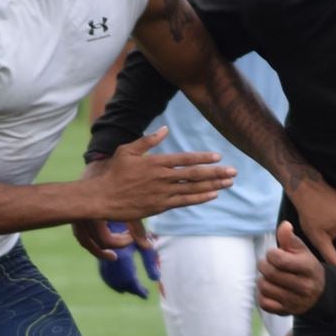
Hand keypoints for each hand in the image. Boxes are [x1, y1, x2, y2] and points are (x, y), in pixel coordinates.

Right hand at [82, 126, 234, 221]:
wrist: (102, 198)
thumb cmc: (112, 173)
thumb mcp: (127, 150)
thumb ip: (148, 140)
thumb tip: (164, 129)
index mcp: (156, 162)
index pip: (185, 159)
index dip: (203, 158)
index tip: (218, 157)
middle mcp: (162, 178)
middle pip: (195, 175)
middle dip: (216, 173)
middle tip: (233, 171)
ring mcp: (162, 193)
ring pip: (193, 189)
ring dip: (213, 185)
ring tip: (228, 183)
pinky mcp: (160, 206)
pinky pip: (184, 202)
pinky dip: (200, 198)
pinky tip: (213, 195)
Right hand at [97, 221, 159, 298]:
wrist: (114, 212)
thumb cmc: (133, 225)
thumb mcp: (144, 243)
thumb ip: (149, 261)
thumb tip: (155, 279)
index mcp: (123, 257)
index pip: (130, 281)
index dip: (138, 290)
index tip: (146, 295)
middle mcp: (110, 258)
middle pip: (119, 282)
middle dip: (130, 288)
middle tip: (141, 292)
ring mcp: (101, 256)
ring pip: (108, 278)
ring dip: (119, 285)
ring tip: (130, 288)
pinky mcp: (97, 253)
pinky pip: (103, 271)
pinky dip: (110, 279)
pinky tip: (119, 280)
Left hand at [258, 221, 325, 315]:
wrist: (319, 292)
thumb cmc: (305, 267)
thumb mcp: (302, 251)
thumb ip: (290, 239)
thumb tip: (284, 225)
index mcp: (308, 268)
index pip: (280, 260)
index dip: (271, 254)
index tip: (273, 254)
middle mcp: (304, 286)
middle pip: (271, 274)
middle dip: (263, 265)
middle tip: (265, 263)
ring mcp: (295, 301)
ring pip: (265, 288)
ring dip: (262, 279)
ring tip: (267, 276)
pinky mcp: (286, 312)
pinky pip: (264, 303)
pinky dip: (262, 295)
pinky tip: (269, 289)